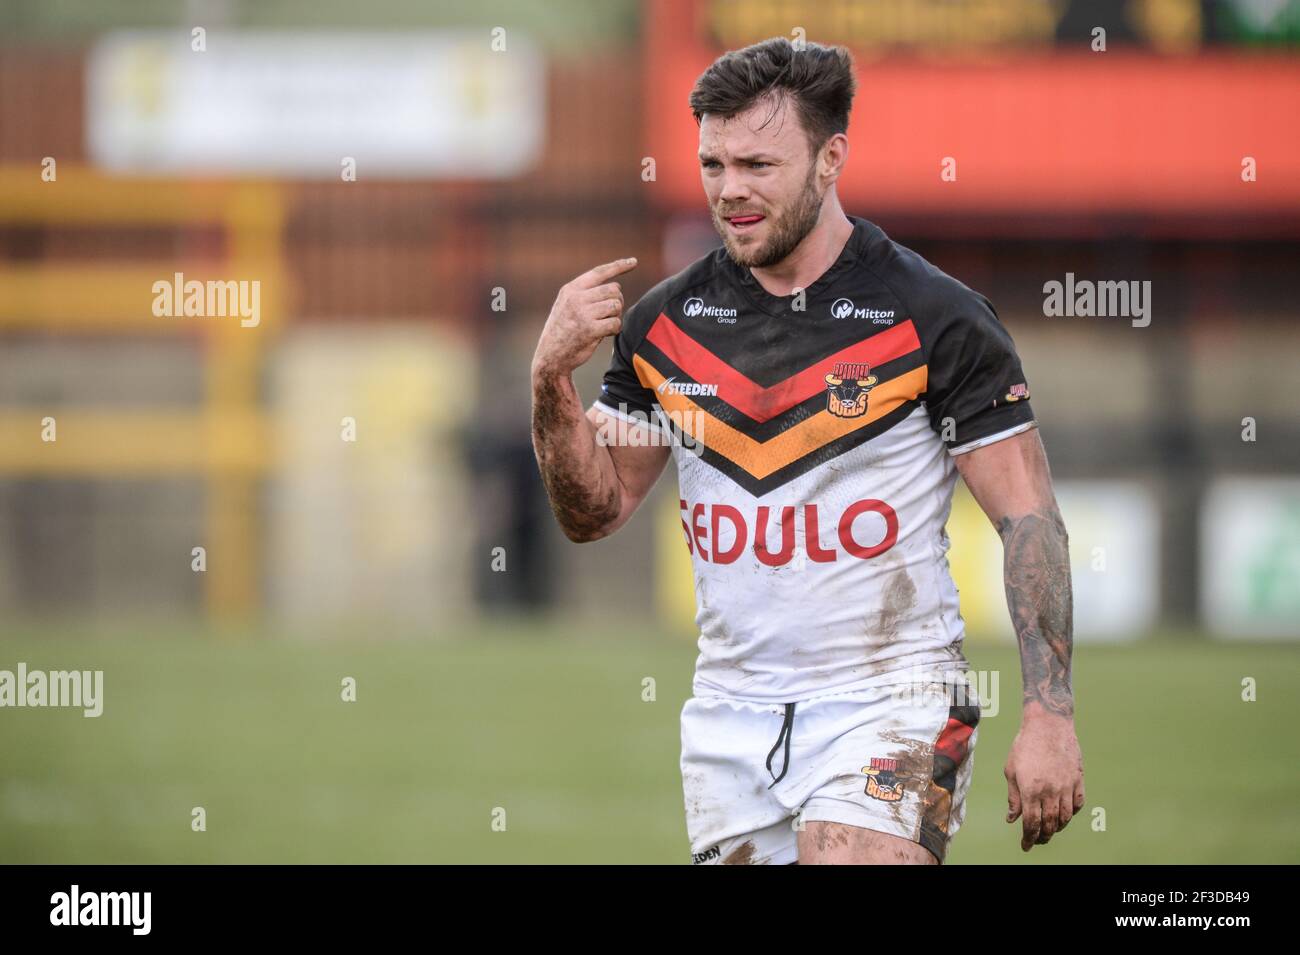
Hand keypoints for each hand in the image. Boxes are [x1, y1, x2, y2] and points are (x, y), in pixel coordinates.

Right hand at [532, 257, 637, 378]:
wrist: (551, 356)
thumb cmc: (563, 331)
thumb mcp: (567, 305)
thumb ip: (585, 294)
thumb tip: (616, 288)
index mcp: (571, 289)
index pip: (600, 272)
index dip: (618, 266)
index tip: (634, 261)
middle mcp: (576, 298)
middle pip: (614, 290)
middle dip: (617, 301)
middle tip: (609, 314)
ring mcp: (583, 313)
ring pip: (616, 306)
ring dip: (615, 316)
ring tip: (605, 324)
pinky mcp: (590, 330)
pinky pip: (615, 323)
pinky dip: (615, 329)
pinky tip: (606, 333)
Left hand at [1004, 710, 1084, 851]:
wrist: (1048, 725)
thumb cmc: (1024, 745)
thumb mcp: (1011, 770)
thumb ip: (1013, 797)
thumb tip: (1012, 819)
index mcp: (1031, 790)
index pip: (1032, 823)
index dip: (1029, 838)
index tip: (1026, 846)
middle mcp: (1050, 791)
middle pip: (1050, 824)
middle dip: (1043, 837)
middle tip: (1037, 841)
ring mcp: (1066, 786)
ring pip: (1065, 817)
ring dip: (1057, 828)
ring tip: (1050, 830)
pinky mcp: (1078, 779)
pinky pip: (1078, 803)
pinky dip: (1071, 813)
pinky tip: (1064, 814)